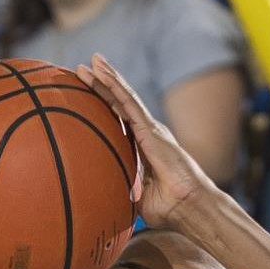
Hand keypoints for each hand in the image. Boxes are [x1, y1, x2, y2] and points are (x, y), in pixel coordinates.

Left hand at [75, 53, 213, 229]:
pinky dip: (116, 86)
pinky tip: (104, 74)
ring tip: (92, 61)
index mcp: (142, 146)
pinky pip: (130, 103)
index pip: (118, 119)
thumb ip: (121, 186)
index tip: (84, 92)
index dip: (102, 103)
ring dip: (107, 77)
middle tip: (80, 68)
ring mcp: (150, 129)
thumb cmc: (168, 206)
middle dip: (101, 84)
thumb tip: (100, 193)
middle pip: (119, 102)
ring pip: (124, 96)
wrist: (189, 207)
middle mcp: (147, 132)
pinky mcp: (152, 130)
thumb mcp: (136, 195)